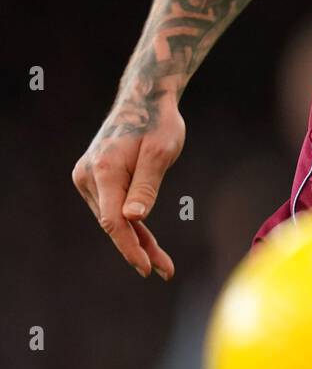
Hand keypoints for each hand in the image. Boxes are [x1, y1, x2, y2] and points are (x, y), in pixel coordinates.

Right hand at [71, 90, 183, 278]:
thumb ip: (146, 186)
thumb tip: (132, 218)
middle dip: (137, 247)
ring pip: (113, 218)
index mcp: (103, 169)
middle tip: (165, 270)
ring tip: (163, 263)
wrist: (145, 98)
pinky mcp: (97, 178)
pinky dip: (131, 224)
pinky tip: (147, 246)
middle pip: (112, 222)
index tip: (145, 267)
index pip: (112, 220)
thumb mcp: (160, 153)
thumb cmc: (157, 122)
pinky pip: (114, 207)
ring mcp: (90, 177)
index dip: (129, 246)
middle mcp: (89, 175)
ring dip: (136, 239)